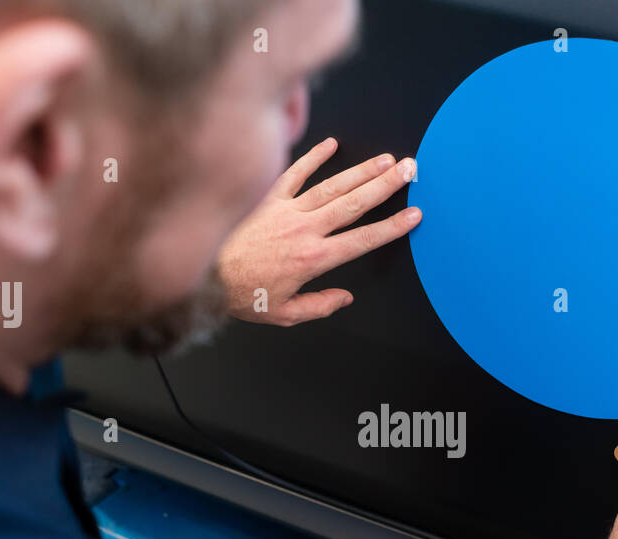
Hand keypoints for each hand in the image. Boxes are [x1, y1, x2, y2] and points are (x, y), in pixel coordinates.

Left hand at [217, 137, 419, 325]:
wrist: (204, 277)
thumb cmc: (241, 295)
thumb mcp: (284, 314)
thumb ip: (319, 306)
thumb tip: (343, 298)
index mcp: (313, 259)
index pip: (362, 240)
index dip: (392, 227)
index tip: (413, 214)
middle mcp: (304, 230)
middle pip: (353, 203)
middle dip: (385, 185)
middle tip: (409, 170)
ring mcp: (286, 211)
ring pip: (331, 186)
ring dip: (360, 171)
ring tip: (385, 160)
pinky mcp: (266, 199)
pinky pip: (293, 173)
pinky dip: (312, 157)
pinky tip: (331, 144)